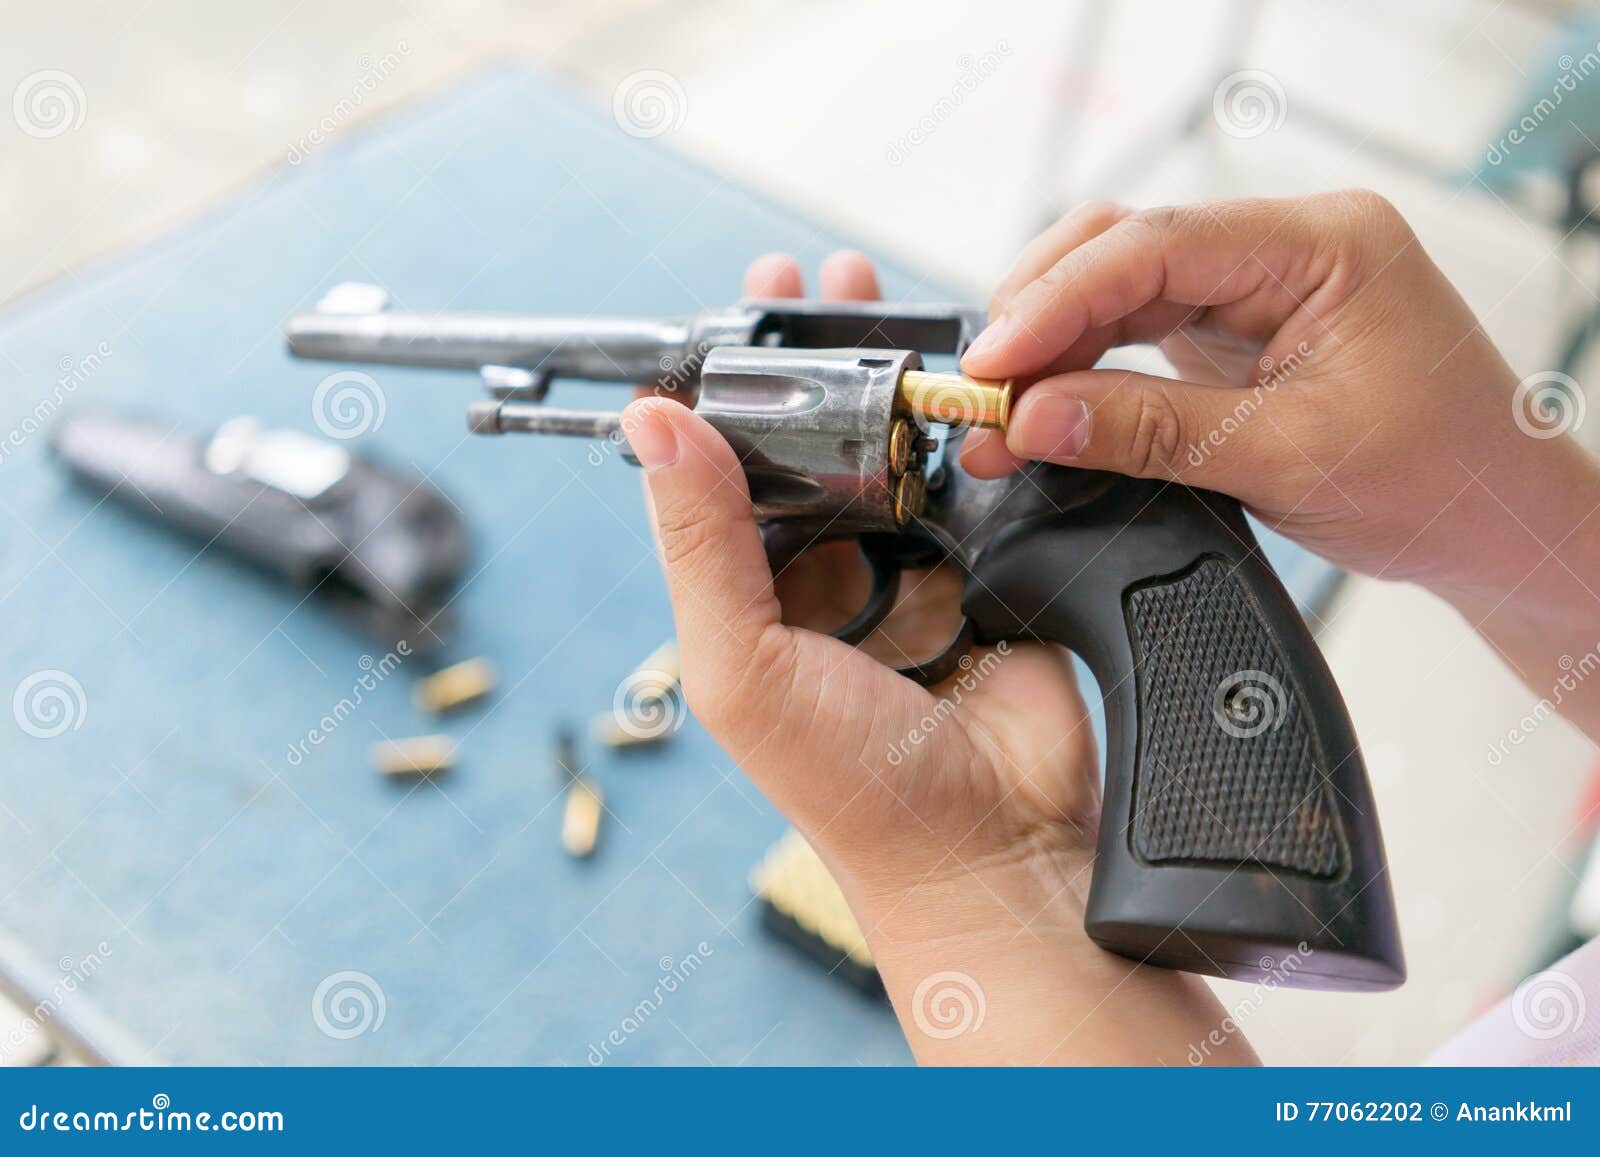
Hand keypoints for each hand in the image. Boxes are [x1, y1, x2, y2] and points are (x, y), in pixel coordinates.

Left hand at [621, 252, 1253, 1064]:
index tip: (736, 322)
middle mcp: (830, 573)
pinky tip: (959, 374)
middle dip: (815, 365)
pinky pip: (975, 478)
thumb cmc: (853, 786)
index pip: (726, 473)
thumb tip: (651, 424)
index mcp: (755, 593)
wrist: (994, 847)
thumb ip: (699, 541)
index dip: (726, 395)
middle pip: (815, 444)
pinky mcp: (993, 565)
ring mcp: (915, 565)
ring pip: (895, 449)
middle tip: (812, 289)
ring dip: (891, 380)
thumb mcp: (741, 662)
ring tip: (878, 307)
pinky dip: (968, 428)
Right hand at [959, 193, 1599, 739]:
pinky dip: (1080, 374)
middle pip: (1123, 249)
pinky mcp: (1234, 331)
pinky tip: (1039, 410)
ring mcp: (1255, 288)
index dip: (1057, 300)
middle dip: (1040, 317)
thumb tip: (1033, 418)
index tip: (992, 362)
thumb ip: (1146, 430)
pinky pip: (1136, 335)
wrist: (1492, 522)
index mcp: (1322, 244)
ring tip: (995, 415)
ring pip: (1118, 291)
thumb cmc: (1436, 479)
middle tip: (978, 390)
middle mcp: (1284, 248)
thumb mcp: (1282, 456)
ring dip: (1049, 350)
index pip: (1156, 243)